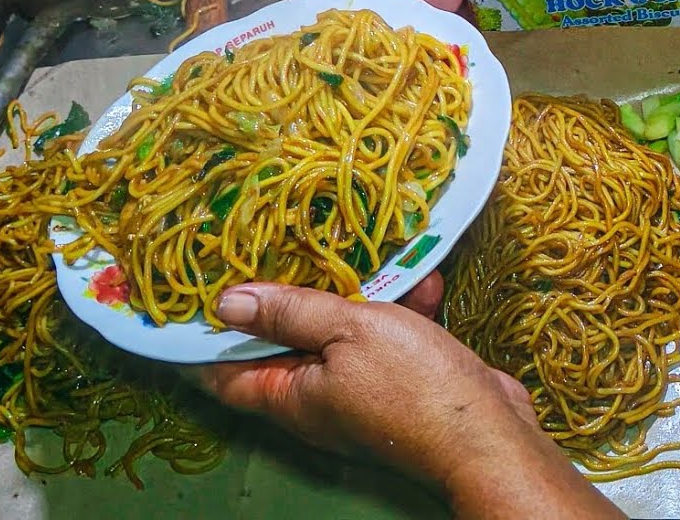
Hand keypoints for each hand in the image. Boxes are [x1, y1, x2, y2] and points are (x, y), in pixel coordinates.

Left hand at [201, 275, 624, 519]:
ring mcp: (362, 393)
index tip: (192, 293)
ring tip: (364, 251)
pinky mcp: (404, 384)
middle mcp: (319, 400)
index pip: (221, 372)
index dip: (201, 337)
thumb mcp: (347, 331)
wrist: (487, 433)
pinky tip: (424, 278)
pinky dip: (403, 310)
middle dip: (284, 297)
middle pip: (283, 346)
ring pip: (344, 336)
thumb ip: (291, 311)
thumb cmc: (413, 386)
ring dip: (357, 295)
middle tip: (275, 247)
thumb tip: (227, 303)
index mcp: (290, 395)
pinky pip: (392, 339)